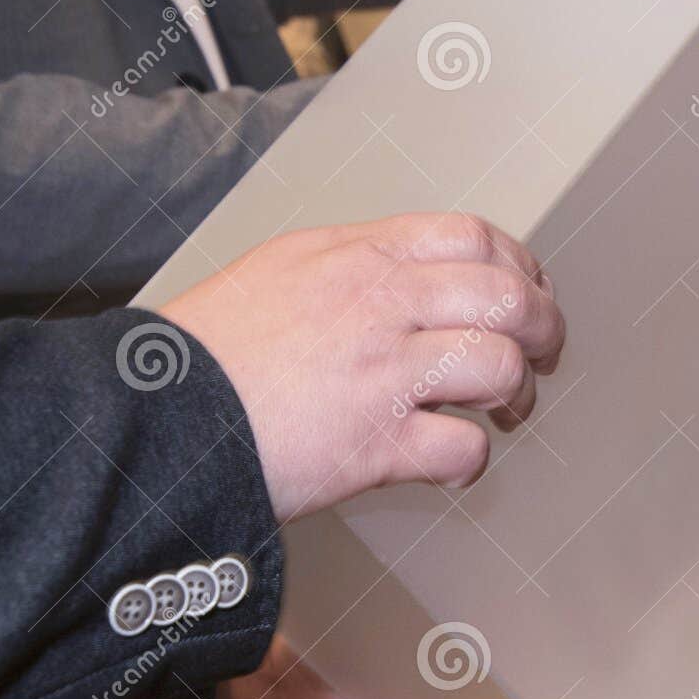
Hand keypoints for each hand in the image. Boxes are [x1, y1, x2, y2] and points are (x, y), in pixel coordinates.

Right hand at [160, 213, 564, 521]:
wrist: (155, 414)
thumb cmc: (209, 352)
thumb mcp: (280, 270)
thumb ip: (353, 265)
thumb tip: (414, 276)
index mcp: (356, 254)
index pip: (472, 237)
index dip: (519, 266)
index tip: (527, 291)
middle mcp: (378, 304)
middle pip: (507, 297)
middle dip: (543, 328)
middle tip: (542, 355)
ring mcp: (382, 374)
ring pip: (500, 365)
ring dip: (516, 393)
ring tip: (501, 411)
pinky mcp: (376, 445)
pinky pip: (464, 449)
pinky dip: (472, 460)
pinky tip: (450, 461)